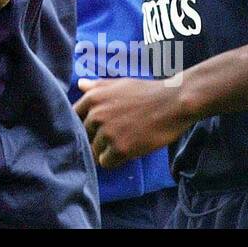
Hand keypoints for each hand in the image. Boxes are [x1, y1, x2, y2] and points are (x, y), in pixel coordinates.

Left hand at [74, 76, 194, 166]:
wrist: (173, 103)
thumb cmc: (147, 92)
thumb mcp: (119, 83)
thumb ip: (97, 86)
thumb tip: (80, 84)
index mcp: (92, 98)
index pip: (74, 117)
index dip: (84, 124)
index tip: (95, 128)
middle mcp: (96, 115)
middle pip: (84, 136)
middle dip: (96, 138)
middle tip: (115, 136)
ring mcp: (107, 132)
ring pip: (94, 150)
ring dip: (107, 150)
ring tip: (124, 142)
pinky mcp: (120, 149)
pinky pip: (106, 162)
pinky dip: (114, 161)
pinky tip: (127, 152)